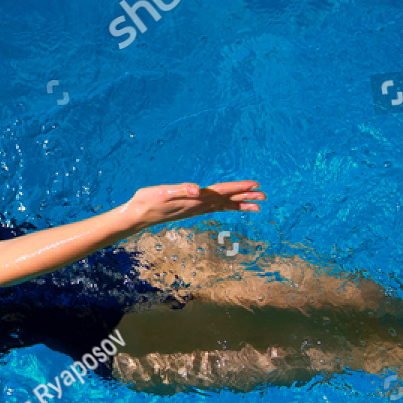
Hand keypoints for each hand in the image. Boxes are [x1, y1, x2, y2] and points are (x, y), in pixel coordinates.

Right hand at [124, 180, 265, 228]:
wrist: (137, 216)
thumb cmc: (147, 201)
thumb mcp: (162, 192)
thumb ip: (181, 190)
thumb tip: (197, 190)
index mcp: (195, 199)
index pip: (222, 192)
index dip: (239, 188)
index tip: (255, 186)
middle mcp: (198, 206)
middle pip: (227, 200)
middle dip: (246, 197)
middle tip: (264, 196)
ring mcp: (195, 209)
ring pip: (223, 206)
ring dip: (239, 205)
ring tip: (256, 206)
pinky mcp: (191, 210)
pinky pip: (214, 208)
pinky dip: (226, 206)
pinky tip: (230, 206)